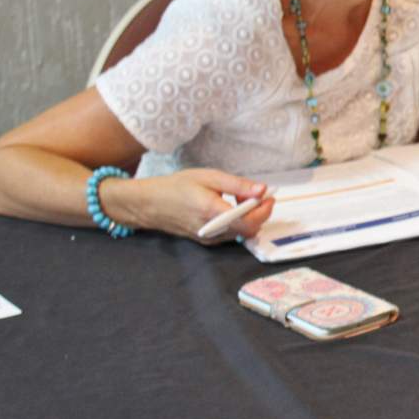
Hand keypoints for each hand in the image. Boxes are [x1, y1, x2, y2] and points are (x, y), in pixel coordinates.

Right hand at [99, 168, 275, 243]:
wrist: (149, 204)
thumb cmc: (176, 187)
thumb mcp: (209, 177)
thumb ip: (237, 185)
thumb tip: (262, 190)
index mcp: (213, 212)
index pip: (249, 221)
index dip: (264, 210)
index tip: (269, 196)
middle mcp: (212, 230)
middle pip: (249, 229)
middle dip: (259, 212)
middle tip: (256, 194)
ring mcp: (208, 238)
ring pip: (241, 233)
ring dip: (249, 217)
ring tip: (239, 198)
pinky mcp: (206, 240)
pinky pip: (230, 235)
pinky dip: (237, 222)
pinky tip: (229, 207)